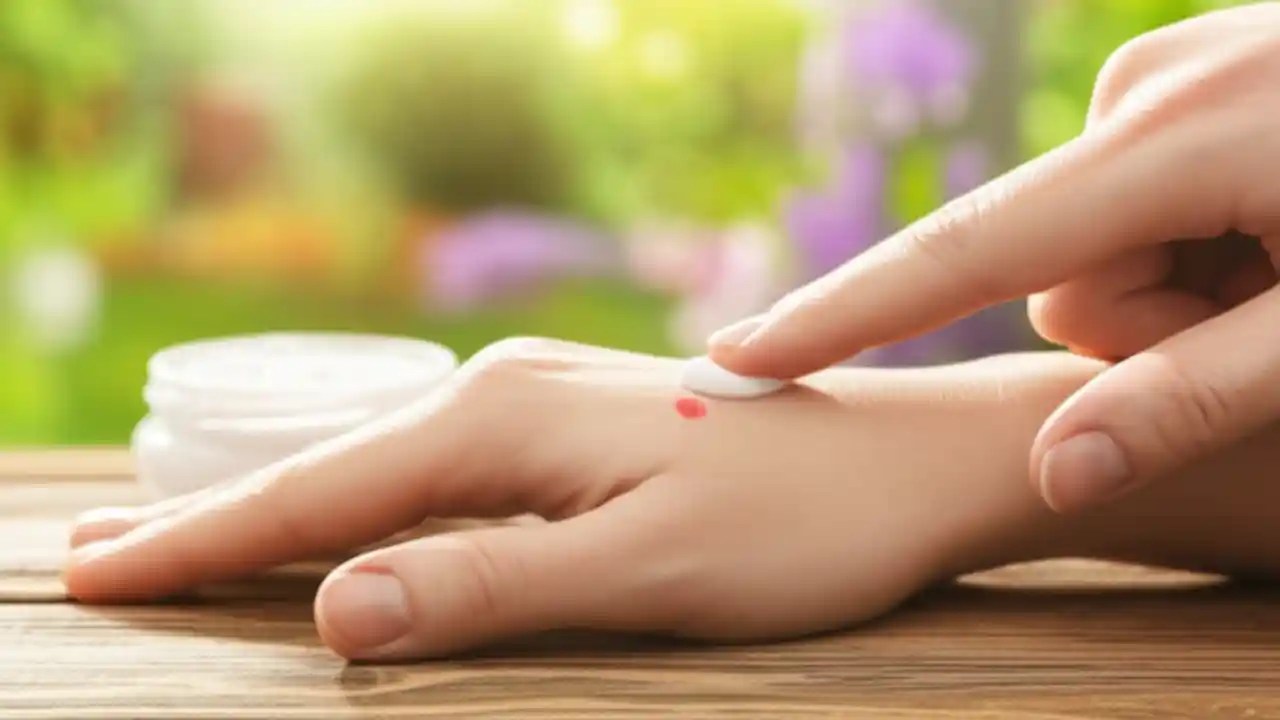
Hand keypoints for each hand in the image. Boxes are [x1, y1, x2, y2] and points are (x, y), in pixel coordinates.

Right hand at [64, 339, 1082, 659]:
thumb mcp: (647, 572)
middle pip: (331, 467)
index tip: (98, 575)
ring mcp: (541, 402)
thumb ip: (493, 586)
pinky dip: (362, 501)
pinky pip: (435, 469)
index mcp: (506, 419)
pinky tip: (339, 519)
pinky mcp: (574, 426)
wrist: (905, 465)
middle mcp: (508, 390)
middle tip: (94, 559)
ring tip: (185, 541)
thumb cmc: (798, 526)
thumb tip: (340, 609)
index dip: (203, 545)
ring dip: (280, 509)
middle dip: (212, 520)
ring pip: (379, 465)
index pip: (321, 494)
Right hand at [707, 4, 1279, 512]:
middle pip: (1060, 269)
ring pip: (1107, 239)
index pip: (963, 254)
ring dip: (1188, 284)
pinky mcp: (1200, 79)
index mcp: (1167, 142)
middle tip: (1279, 313)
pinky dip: (1206, 236)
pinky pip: (1146, 192)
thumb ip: (1191, 397)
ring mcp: (1174, 75)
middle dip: (1149, 322)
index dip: (845, 314)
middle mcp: (1143, 93)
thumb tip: (1050, 471)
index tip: (741, 352)